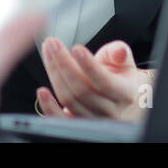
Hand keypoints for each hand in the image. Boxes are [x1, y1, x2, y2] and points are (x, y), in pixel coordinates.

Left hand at [37, 38, 151, 121]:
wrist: (121, 100)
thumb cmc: (120, 77)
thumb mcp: (125, 62)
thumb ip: (120, 53)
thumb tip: (119, 51)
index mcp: (125, 94)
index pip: (105, 82)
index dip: (89, 65)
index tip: (76, 48)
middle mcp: (110, 111)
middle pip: (82, 90)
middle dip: (64, 64)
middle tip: (53, 44)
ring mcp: (93, 120)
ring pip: (69, 99)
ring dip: (54, 74)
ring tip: (48, 52)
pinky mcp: (78, 124)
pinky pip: (61, 120)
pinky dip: (49, 107)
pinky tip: (42, 91)